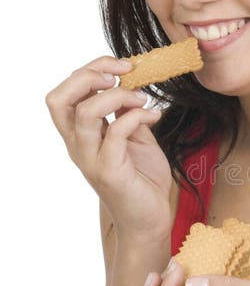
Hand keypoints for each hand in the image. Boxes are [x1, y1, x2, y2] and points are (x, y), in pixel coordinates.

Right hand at [46, 55, 172, 241]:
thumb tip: (132, 83)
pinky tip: (154, 117)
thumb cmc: (142, 179)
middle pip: (60, 99)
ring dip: (117, 96)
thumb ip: (128, 112)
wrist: (150, 219)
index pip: (64, 93)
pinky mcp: (109, 171)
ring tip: (142, 98)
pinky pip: (115, 133)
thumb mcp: (135, 137)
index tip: (122, 66)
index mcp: (80, 135)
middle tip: (123, 73)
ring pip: (84, 113)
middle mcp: (78, 146)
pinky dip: (136, 116)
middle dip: (90, 75)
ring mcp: (90, 159)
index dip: (89, 70)